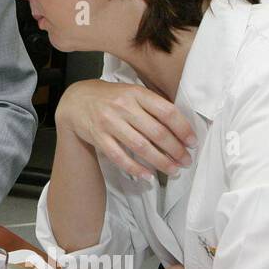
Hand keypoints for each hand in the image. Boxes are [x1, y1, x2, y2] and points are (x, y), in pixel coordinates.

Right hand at [55, 80, 196, 178]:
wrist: (76, 100)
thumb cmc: (111, 97)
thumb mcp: (132, 92)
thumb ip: (153, 105)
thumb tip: (181, 128)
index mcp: (136, 93)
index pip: (166, 112)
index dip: (183, 129)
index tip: (192, 142)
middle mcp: (123, 106)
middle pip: (156, 132)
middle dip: (176, 150)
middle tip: (186, 161)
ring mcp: (109, 122)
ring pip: (141, 147)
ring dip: (160, 162)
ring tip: (173, 170)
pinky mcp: (98, 137)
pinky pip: (119, 157)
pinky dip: (135, 169)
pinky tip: (147, 176)